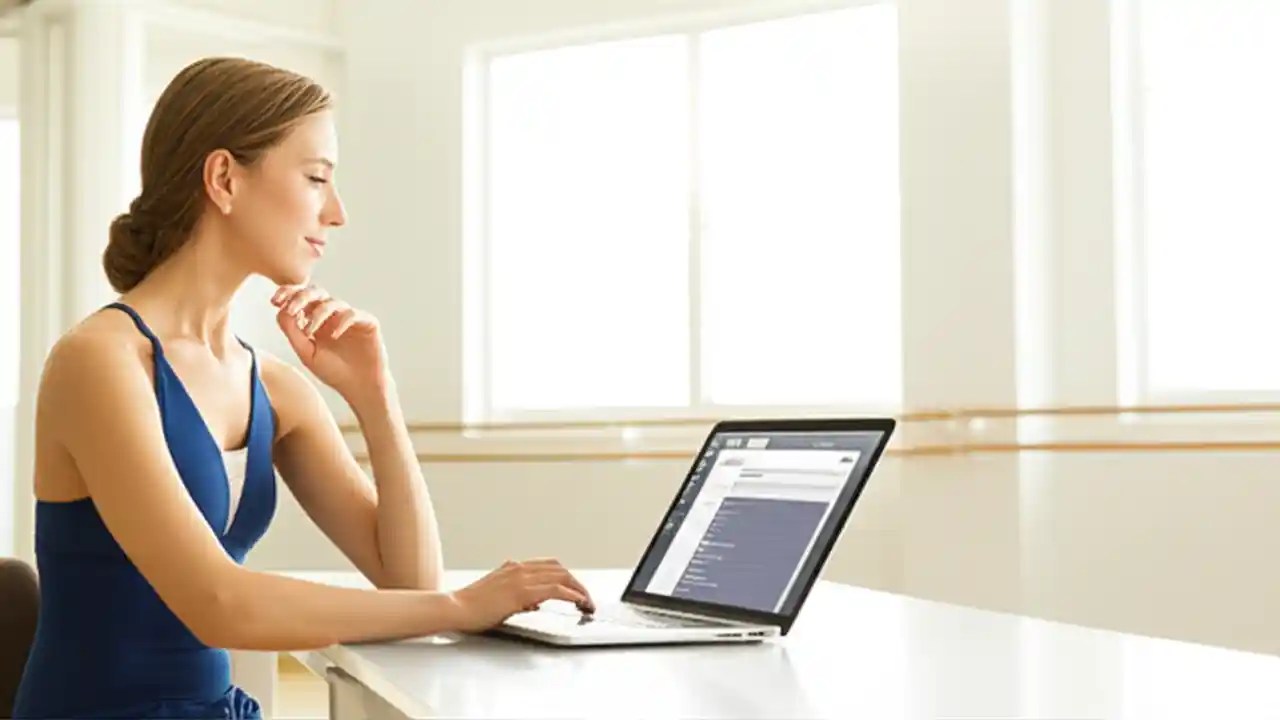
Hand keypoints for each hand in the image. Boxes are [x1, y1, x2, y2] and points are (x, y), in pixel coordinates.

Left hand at [272, 284, 388, 402]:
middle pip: (316, 292)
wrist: (360, 388)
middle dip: (301, 296)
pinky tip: (333, 335)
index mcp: (316, 320)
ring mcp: (350, 318)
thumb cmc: (334, 372)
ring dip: (318, 313)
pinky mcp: (367, 323)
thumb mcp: (306, 353)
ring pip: (333, 302)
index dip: (288, 294)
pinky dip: (341, 321)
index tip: (274, 301)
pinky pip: (352, 314)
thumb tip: (280, 310)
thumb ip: (293, 332)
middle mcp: (333, 316)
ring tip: (310, 331)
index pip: (301, 298)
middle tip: (290, 308)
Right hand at [449, 559, 595, 631]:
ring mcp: (520, 578)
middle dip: (576, 582)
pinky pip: (555, 589)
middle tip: (586, 598)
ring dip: (578, 589)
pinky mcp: (521, 592)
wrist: (455, 608)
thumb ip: (517, 594)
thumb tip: (534, 601)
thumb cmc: (471, 606)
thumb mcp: (498, 594)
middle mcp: (519, 568)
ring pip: (561, 576)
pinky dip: (571, 595)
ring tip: (587, 602)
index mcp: (513, 567)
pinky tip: (578, 602)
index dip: (565, 576)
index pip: (548, 565)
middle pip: (559, 568)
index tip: (575, 589)